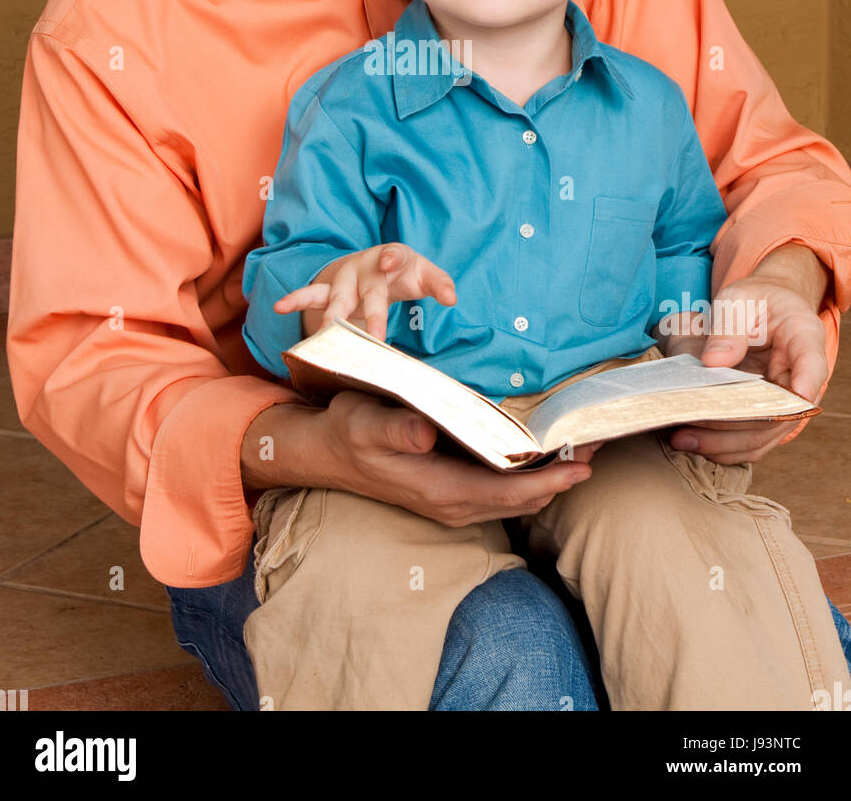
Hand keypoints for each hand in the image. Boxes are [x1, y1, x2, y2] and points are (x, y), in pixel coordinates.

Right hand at [241, 392, 601, 519]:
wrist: (327, 451)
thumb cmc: (350, 430)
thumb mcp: (367, 422)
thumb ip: (398, 428)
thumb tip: (426, 433)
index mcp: (441, 489)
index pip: (510, 492)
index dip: (549, 479)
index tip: (583, 462)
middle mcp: (454, 503)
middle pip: (523, 499)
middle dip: (563, 477)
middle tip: (598, 445)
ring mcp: (453, 502)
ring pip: (516, 498)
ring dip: (550, 477)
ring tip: (582, 448)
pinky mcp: (451, 493)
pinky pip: (502, 491)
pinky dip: (530, 476)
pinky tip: (543, 453)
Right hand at [273, 242, 456, 339]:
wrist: (377, 264)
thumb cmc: (405, 271)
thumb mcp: (424, 273)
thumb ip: (440, 283)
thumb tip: (452, 298)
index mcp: (392, 256)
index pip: (394, 255)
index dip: (392, 258)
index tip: (390, 262)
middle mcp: (365, 266)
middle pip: (368, 291)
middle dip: (371, 313)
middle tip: (375, 338)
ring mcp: (345, 279)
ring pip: (337, 298)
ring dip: (332, 316)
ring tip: (326, 333)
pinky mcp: (330, 291)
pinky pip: (311, 295)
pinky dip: (295, 300)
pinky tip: (279, 306)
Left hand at [665, 246, 829, 463]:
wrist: (765, 308)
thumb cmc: (754, 300)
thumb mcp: (738, 299)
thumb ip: (729, 327)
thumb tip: (713, 363)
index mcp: (804, 337)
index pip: (811, 365)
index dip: (802, 385)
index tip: (785, 401)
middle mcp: (801, 376)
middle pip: (782, 412)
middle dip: (737, 424)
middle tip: (691, 426)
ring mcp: (787, 401)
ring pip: (765, 434)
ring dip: (724, 443)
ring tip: (682, 439)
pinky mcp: (769, 415)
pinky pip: (753, 439)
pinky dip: (724, 446)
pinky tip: (692, 442)